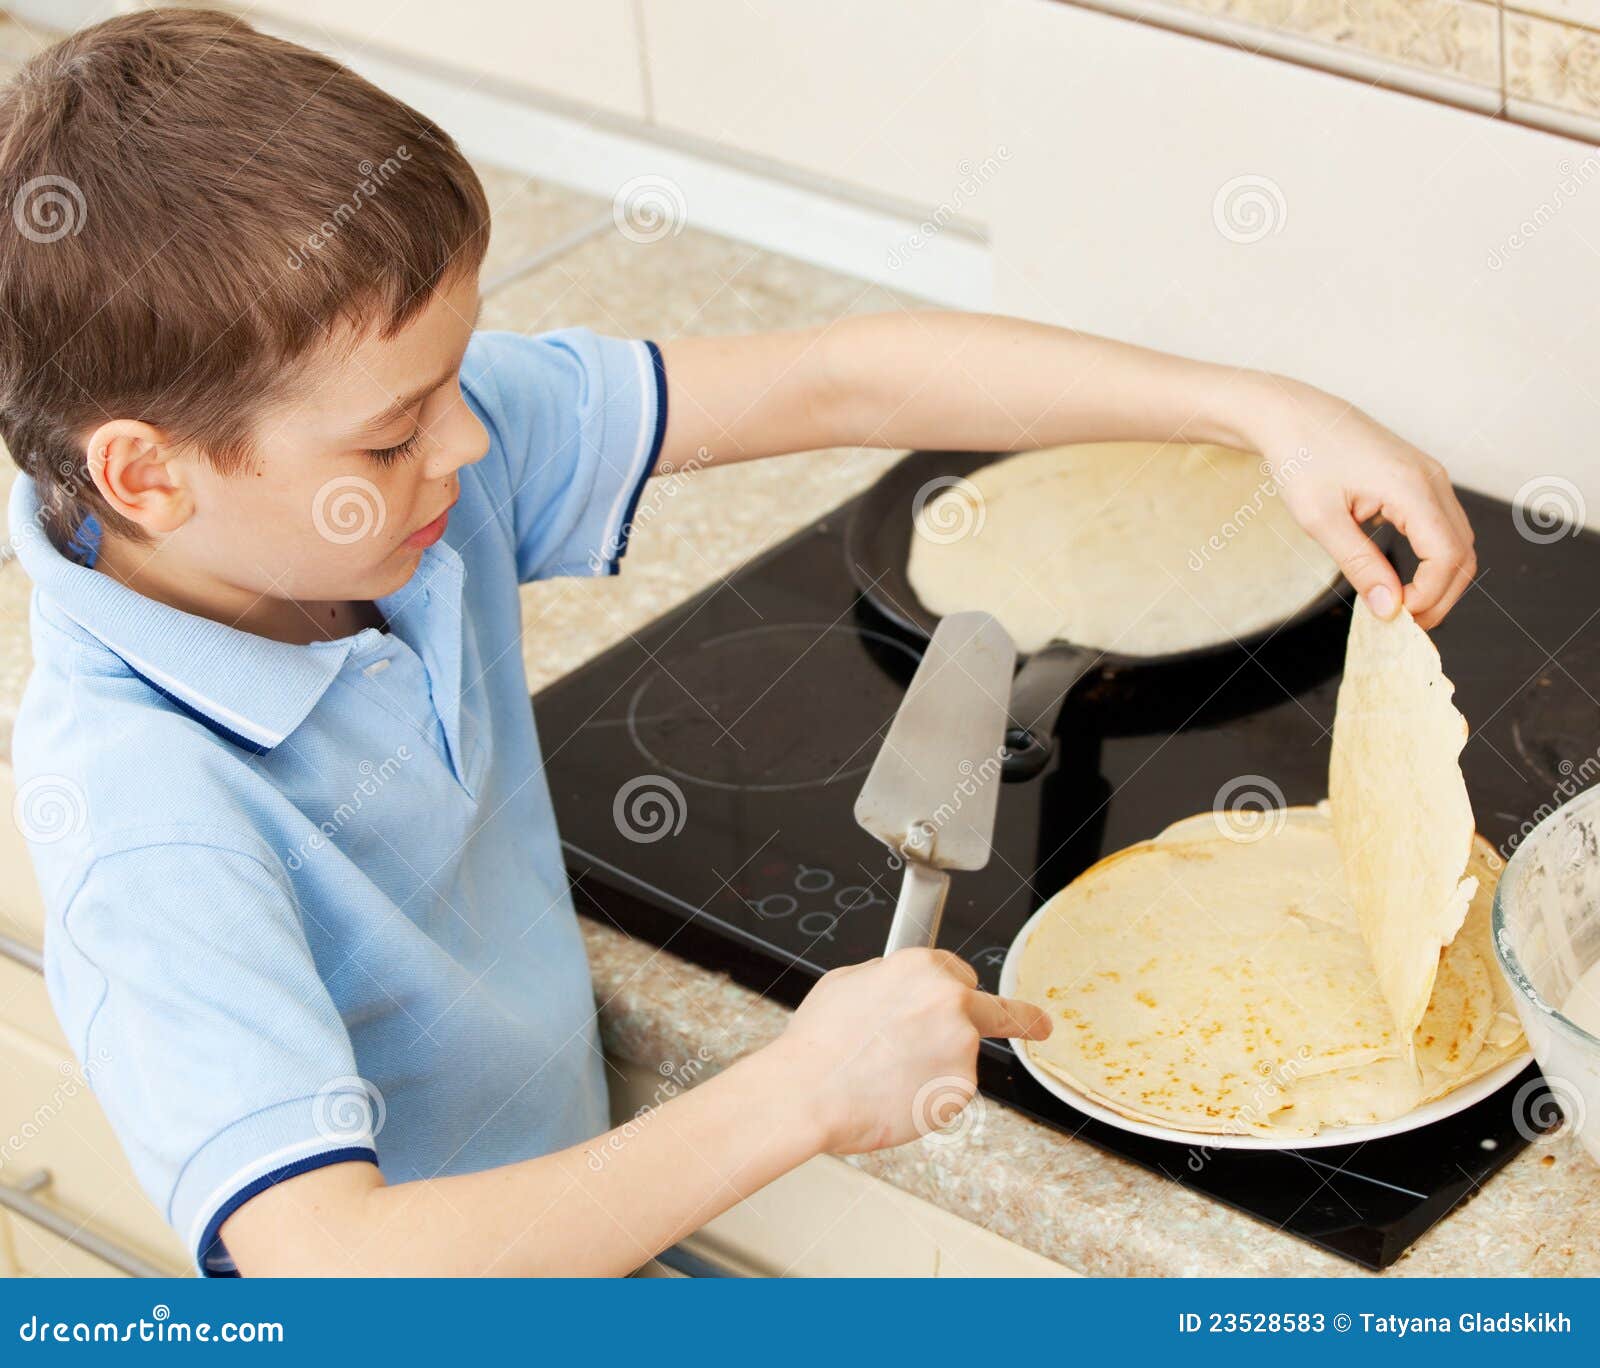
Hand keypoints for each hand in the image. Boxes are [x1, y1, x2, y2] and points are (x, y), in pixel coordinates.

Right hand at [761, 948, 1050, 1154]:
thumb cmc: (819, 1042)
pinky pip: (950, 1093)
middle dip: (1020, 1019)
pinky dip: (929, 1098)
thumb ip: (890, 979)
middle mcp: (952, 1000)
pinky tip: (893, 1096)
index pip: (961, 974)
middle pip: (997, 1009)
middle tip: (1041, 1026)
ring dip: (939, 1068)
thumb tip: (906, 989)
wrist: (809, 1092)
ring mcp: (961, 1047)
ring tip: (886, 1077)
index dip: (951, 993)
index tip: (973, 1000)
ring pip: (962, 1059)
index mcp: (924, 967)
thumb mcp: (848, 982)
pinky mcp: (960, 1090)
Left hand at [1250, 379, 1475, 628]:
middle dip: (1440, 595)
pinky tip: (1398, 577)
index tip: (1395, 616)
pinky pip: (1441, 526)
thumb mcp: (1321, 521)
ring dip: (1438, 579)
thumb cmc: (1301, 461)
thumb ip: (1360, 565)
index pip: (1447, 556)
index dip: (1430, 595)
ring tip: (1400, 605)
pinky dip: (1431, 557)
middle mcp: (1432, 479)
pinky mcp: (1420, 479)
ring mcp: (1431, 476)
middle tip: (1402, 623)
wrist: (1293, 416)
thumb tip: (1390, 608)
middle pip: (1463, 553)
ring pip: (1457, 540)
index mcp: (1412, 487)